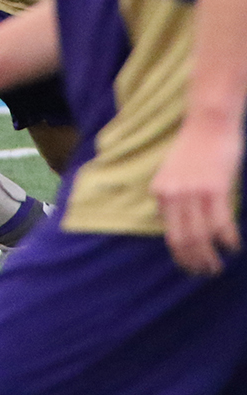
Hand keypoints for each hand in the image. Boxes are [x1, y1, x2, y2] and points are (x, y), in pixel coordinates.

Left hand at [151, 117, 244, 275]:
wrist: (208, 123)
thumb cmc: (194, 148)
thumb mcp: (171, 173)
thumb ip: (170, 196)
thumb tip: (170, 219)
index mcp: (160, 192)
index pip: (170, 234)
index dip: (181, 254)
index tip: (190, 266)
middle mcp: (173, 194)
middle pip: (184, 239)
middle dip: (195, 261)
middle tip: (207, 272)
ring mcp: (194, 192)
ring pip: (201, 235)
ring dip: (210, 256)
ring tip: (218, 266)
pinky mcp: (215, 188)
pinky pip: (221, 223)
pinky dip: (227, 239)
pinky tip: (233, 246)